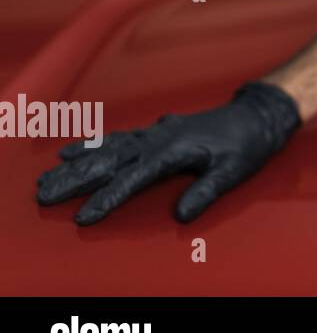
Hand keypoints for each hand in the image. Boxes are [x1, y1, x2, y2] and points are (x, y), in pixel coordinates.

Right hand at [36, 81, 300, 224]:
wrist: (257, 116)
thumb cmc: (247, 145)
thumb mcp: (233, 172)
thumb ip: (206, 192)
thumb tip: (180, 216)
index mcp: (176, 149)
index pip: (134, 178)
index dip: (108, 198)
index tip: (84, 216)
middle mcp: (160, 138)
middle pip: (111, 161)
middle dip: (76, 179)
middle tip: (44, 195)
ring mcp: (157, 132)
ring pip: (109, 148)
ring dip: (78, 163)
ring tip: (48, 177)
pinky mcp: (158, 132)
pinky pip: (119, 138)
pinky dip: (93, 145)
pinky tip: (73, 151)